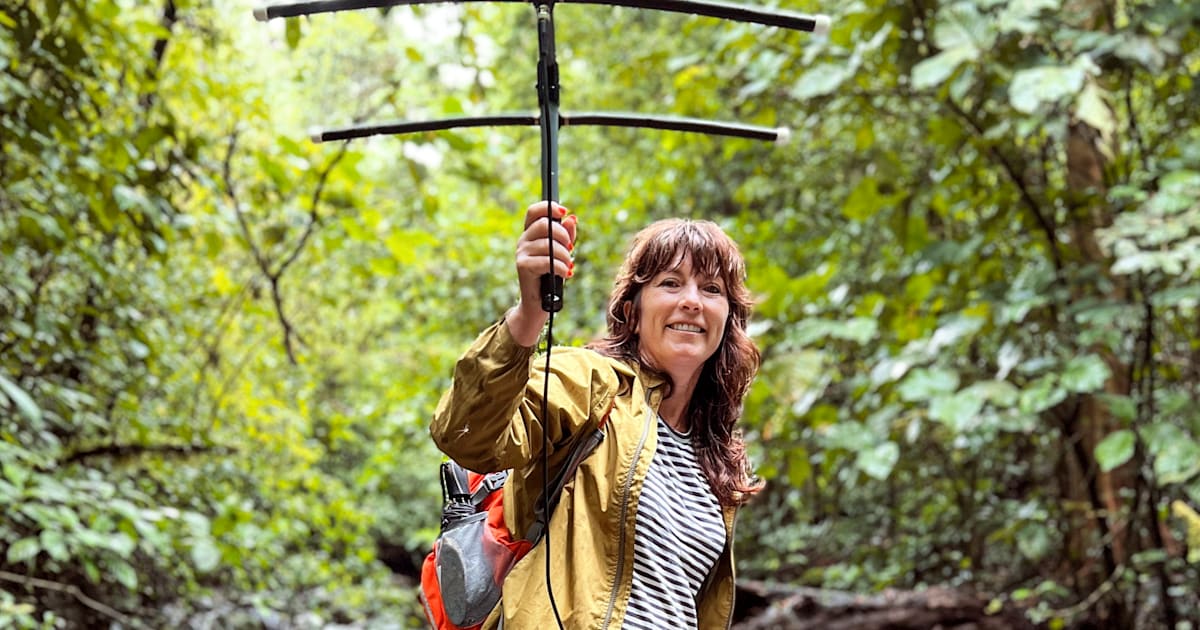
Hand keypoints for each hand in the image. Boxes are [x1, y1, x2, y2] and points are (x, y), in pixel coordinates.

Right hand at [506, 201, 577, 345]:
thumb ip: (567, 234)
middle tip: (571, 248)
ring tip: (568, 266)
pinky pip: (548, 261)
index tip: (563, 212)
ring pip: (549, 244)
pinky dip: (561, 267)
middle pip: (545, 225)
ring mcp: (521, 253)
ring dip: (565, 256)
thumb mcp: (562, 252)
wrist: (540, 302)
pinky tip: (566, 273)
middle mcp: (523, 240)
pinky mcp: (523, 266)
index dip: (548, 207)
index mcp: (531, 233)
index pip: (534, 211)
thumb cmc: (551, 275)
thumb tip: (571, 218)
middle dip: (564, 236)